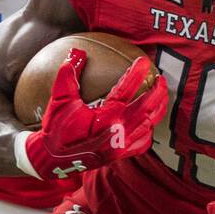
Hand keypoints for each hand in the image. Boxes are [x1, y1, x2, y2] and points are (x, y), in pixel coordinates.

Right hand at [22, 49, 167, 179]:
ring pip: (149, 125)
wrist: (53, 161)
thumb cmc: (56, 130)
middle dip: (158, 91)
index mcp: (104, 118)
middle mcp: (118, 132)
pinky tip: (149, 121)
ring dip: (158, 108)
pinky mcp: (121, 155)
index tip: (144, 61)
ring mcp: (122, 146)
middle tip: (160, 77)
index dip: (136, 74)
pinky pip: (144, 142)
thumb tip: (77, 51)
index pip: (125, 91)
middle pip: (147, 108)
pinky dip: (150, 129)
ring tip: (161, 95)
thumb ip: (68, 76)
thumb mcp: (59, 101)